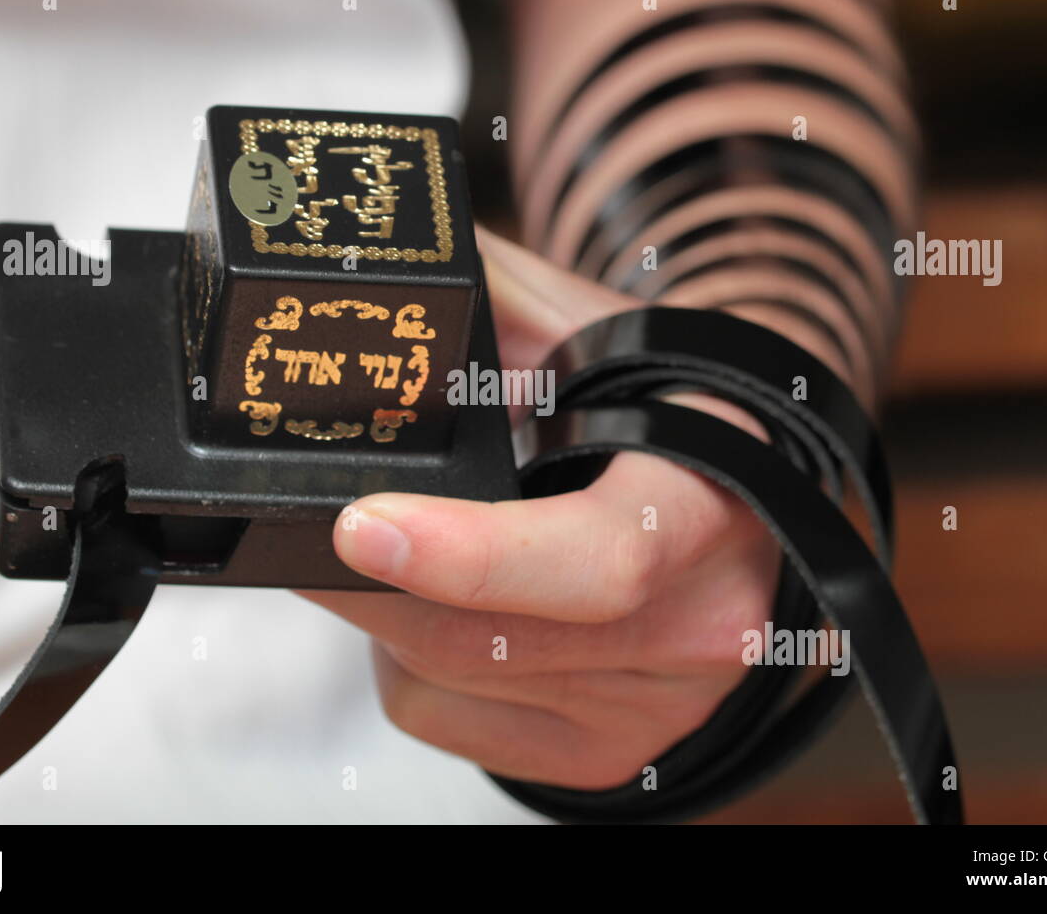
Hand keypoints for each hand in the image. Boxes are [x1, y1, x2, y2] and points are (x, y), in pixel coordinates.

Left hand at [297, 228, 779, 789]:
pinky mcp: (603, 752)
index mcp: (713, 499)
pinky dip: (411, 660)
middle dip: (362, 579)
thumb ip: (484, 304)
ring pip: (447, 678)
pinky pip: (445, 717)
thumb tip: (365, 294)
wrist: (734, 499)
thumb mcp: (588, 332)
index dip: (471, 554)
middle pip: (482, 636)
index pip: (599, 560)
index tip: (365, 522)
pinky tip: (452, 604)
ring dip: (382, 611)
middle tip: (311, 519)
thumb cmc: (659, 408)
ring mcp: (656, 705)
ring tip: (405, 545)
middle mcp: (704, 622)